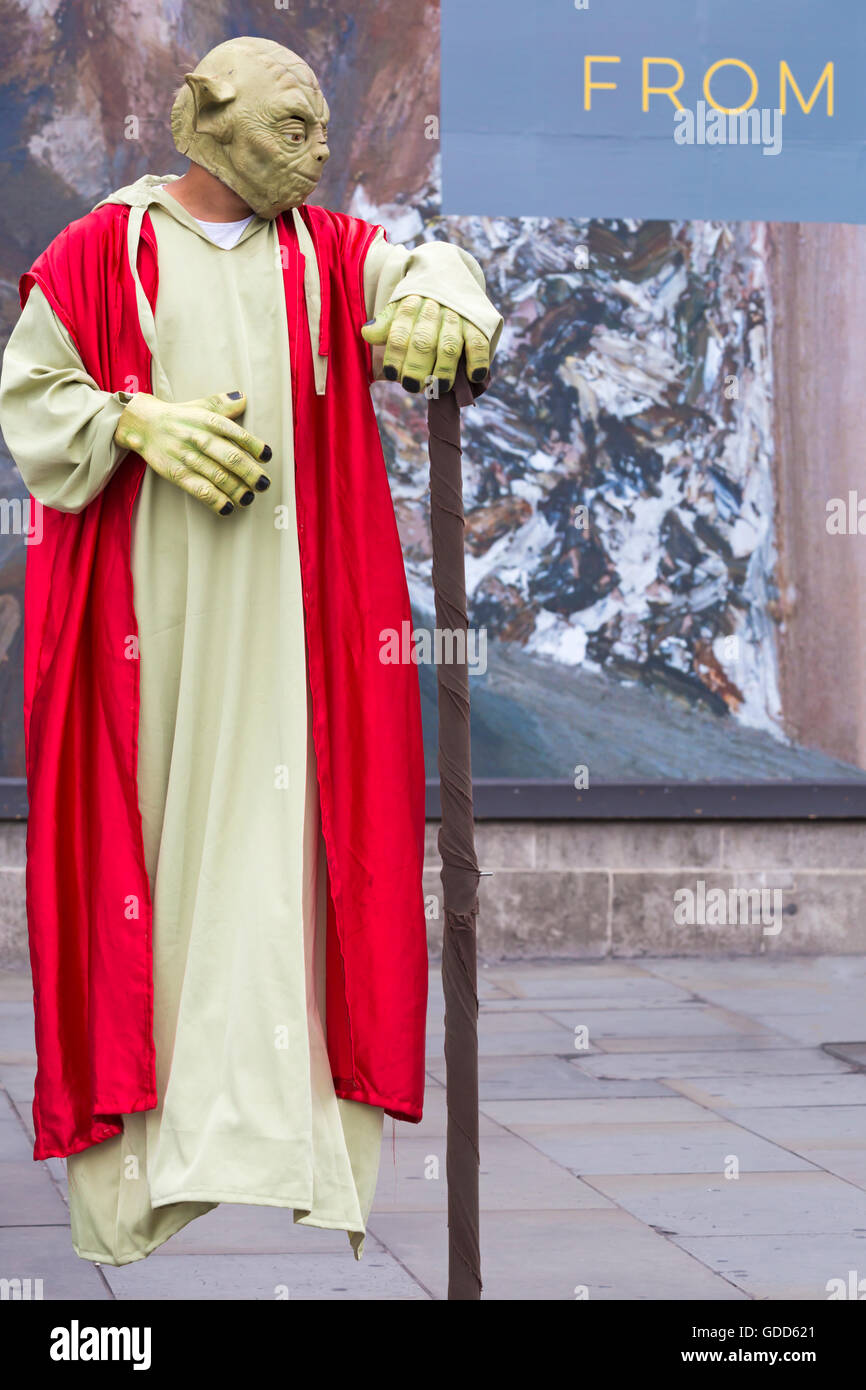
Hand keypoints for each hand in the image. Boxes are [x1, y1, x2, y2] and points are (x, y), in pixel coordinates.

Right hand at [114, 390, 271, 515]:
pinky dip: (215, 500)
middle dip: (251, 473)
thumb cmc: (179, 417)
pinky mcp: (176, 473)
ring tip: (249, 498)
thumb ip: (224, 404)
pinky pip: (199, 489)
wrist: (143, 425)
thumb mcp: (201, 405)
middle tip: (264, 485)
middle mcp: (200, 438)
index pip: (238, 434)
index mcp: (209, 420)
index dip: (255, 446)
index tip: (267, 456)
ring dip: (237, 490)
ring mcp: (188, 457)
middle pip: (231, 458)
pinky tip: (228, 508)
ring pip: (218, 476)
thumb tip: (244, 398)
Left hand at [360, 296, 489, 393]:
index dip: (395, 356)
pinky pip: (479, 343)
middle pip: (423, 342)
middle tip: (412, 386)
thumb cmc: (420, 302)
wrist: (450, 269)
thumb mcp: (399, 306)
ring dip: (443, 371)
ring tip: (438, 387)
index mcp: (410, 305)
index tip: (393, 374)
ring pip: (449, 346)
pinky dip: (477, 361)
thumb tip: (367, 333)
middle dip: (416, 368)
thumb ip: (386, 323)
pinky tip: (473, 376)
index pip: (398, 333)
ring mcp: (458, 316)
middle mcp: (434, 309)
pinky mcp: (479, 322)